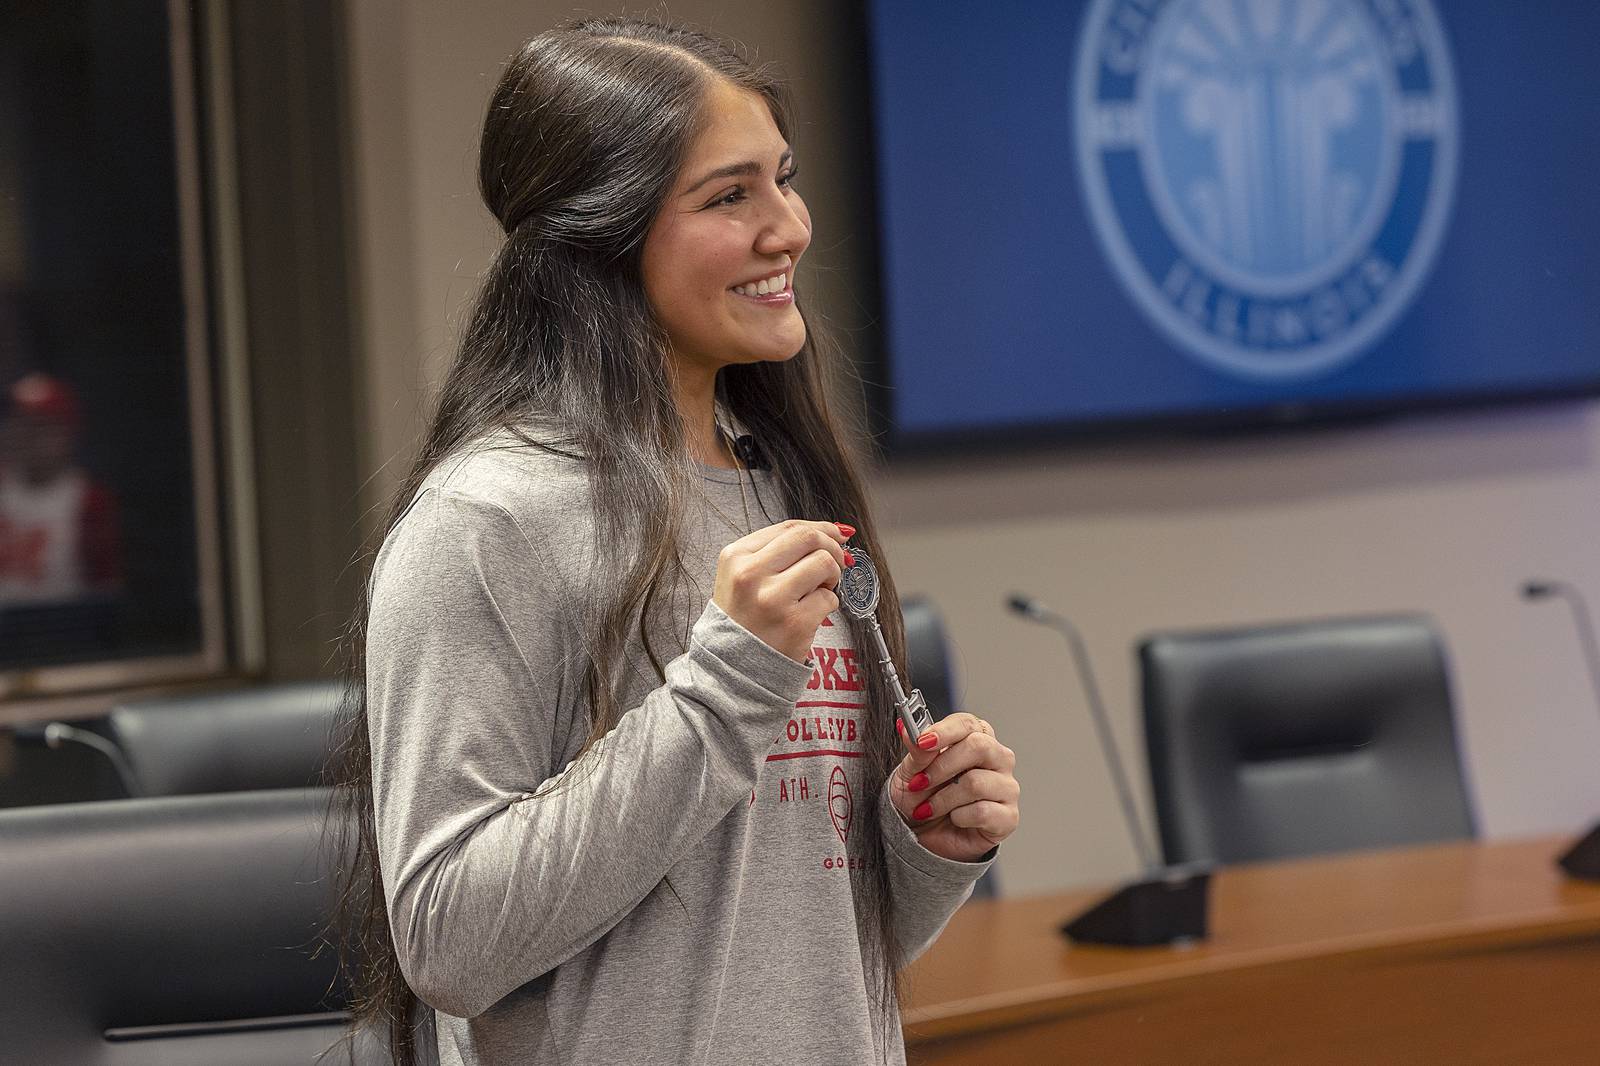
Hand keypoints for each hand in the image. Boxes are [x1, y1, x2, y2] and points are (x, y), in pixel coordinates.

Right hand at [713, 519, 852, 662]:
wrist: (731, 667)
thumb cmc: (743, 619)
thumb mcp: (743, 576)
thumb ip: (780, 551)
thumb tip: (834, 532)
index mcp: (736, 557)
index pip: (789, 527)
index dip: (821, 528)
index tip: (836, 535)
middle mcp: (751, 574)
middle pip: (809, 538)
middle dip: (832, 547)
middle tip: (835, 563)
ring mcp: (772, 598)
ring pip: (824, 563)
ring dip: (832, 576)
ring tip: (820, 590)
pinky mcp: (794, 623)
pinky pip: (829, 599)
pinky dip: (828, 604)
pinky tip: (812, 613)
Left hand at [890, 712, 1019, 862]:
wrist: (924, 838)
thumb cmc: (922, 798)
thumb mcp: (910, 773)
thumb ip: (916, 752)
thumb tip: (907, 729)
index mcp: (976, 738)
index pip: (968, 723)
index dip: (945, 731)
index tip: (922, 741)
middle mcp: (997, 759)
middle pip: (979, 746)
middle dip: (942, 767)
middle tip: (919, 782)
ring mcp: (1007, 788)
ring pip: (976, 782)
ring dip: (943, 798)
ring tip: (928, 808)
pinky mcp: (1008, 817)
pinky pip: (983, 811)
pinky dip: (958, 817)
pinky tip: (953, 820)